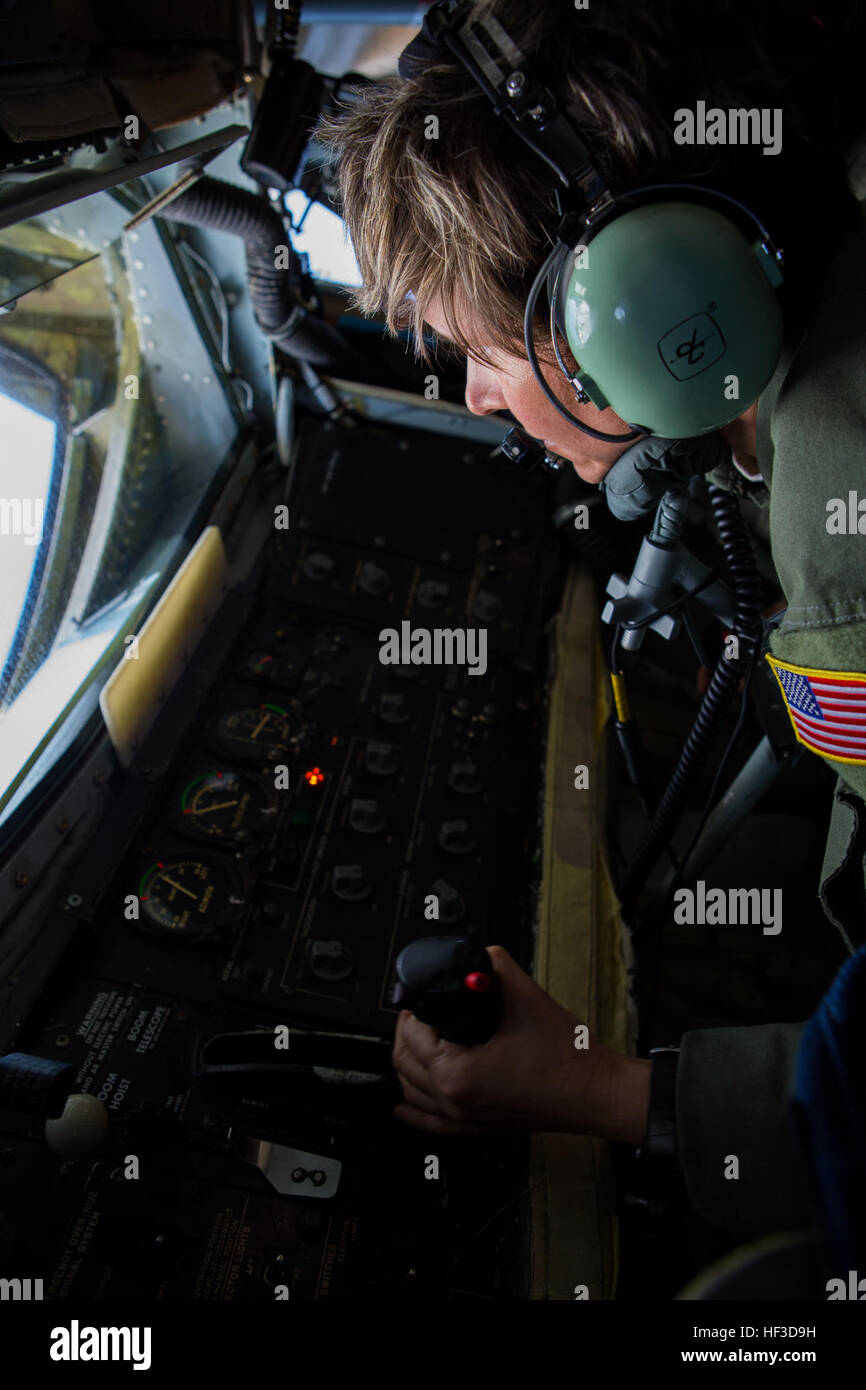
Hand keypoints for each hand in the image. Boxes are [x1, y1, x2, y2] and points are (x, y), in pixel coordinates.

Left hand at [392, 945, 649, 1140]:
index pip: (412, 1036)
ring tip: (417, 1043)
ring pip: (413, 1094)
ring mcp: (465, 1119)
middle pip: (404, 1065)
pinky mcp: (479, 1128)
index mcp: (457, 1072)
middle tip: (419, 1015)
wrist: (595, 1092)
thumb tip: (481, 955)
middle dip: (406, 1034)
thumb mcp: (525, 996)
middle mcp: (455, 1100)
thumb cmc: (567, 1057)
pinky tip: (405, 1105)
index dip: (412, 1010)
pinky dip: (414, 1111)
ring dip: (408, 1066)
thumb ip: (495, 966)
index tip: (421, 999)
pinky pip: (432, 1125)